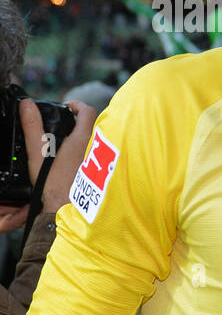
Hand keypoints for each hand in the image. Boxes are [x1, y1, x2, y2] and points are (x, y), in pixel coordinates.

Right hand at [26, 99, 96, 213]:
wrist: (68, 209)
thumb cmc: (55, 183)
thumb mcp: (39, 152)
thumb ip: (33, 127)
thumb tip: (27, 105)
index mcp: (84, 138)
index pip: (87, 110)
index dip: (76, 105)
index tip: (65, 107)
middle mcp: (97, 146)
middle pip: (91, 126)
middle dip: (76, 123)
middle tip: (61, 127)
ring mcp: (101, 159)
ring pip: (93, 141)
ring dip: (79, 139)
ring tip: (62, 145)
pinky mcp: (100, 171)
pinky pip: (94, 155)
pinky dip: (83, 153)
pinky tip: (69, 162)